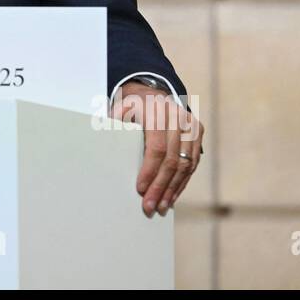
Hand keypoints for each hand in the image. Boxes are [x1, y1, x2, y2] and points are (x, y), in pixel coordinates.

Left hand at [110, 82, 204, 217]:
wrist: (153, 93)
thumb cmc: (132, 107)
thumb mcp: (120, 109)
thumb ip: (113, 125)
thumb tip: (101, 146)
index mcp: (156, 110)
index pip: (157, 147)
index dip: (149, 170)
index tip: (140, 189)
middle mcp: (176, 116)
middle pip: (172, 159)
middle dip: (160, 186)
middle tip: (150, 206)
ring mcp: (190, 124)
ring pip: (185, 164)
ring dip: (173, 188)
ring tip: (161, 206)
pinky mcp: (197, 132)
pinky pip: (192, 163)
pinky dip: (182, 182)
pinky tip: (172, 196)